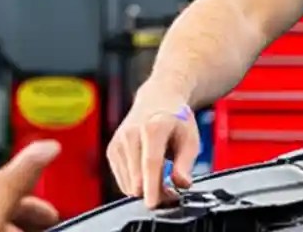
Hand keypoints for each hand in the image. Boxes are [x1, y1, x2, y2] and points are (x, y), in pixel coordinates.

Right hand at [106, 87, 200, 208]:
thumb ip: (186, 163)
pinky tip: (147, 173)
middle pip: (137, 178)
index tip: (153, 204)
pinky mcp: (111, 150)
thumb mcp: (190, 138)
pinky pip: (122, 180)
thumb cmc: (176, 119)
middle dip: (154, 192)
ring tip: (161, 179)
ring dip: (145, 189)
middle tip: (171, 191)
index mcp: (153, 127)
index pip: (150, 163)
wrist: (157, 98)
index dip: (152, 186)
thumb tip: (181, 184)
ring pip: (128, 184)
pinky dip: (136, 183)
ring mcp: (118, 142)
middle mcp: (131, 134)